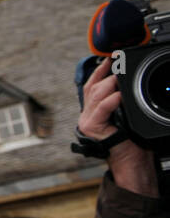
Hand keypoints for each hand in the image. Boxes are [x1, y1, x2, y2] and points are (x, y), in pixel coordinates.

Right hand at [79, 55, 158, 196]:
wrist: (130, 161)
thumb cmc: (132, 141)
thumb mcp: (126, 115)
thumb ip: (121, 101)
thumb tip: (125, 85)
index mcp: (93, 110)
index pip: (92, 84)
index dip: (99, 69)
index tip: (109, 57)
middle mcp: (86, 114)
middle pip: (93, 86)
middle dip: (106, 73)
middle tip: (117, 63)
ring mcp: (86, 120)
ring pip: (96, 94)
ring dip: (110, 83)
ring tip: (120, 75)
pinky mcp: (91, 127)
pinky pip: (102, 108)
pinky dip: (112, 100)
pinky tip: (120, 94)